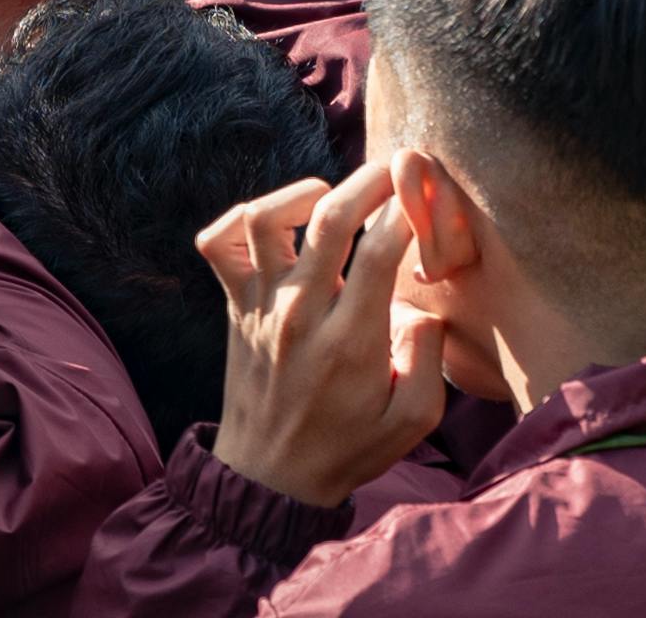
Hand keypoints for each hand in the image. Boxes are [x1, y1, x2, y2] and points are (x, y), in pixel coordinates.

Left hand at [198, 163, 447, 508]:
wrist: (269, 476)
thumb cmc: (348, 447)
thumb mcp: (412, 421)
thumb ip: (427, 359)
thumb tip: (420, 303)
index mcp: (349, 342)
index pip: (378, 254)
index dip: (406, 214)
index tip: (425, 196)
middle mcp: (300, 314)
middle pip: (329, 221)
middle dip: (369, 182)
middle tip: (394, 170)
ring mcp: (260, 305)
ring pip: (263, 219)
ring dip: (301, 192)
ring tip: (332, 196)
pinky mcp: (234, 304)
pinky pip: (218, 243)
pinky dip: (240, 219)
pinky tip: (276, 221)